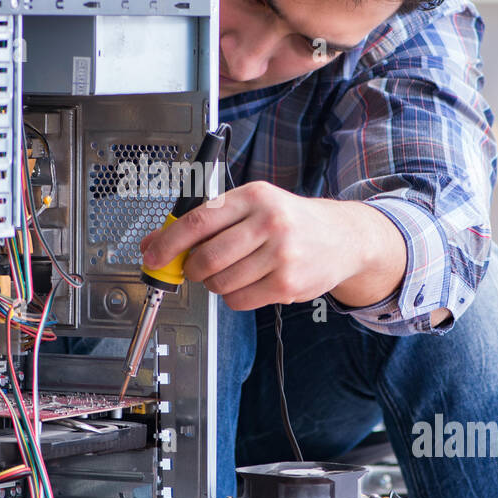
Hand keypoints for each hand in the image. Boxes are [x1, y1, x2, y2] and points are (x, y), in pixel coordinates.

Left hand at [138, 182, 407, 312]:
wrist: (343, 238)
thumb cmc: (291, 220)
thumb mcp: (251, 206)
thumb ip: (204, 221)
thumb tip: (155, 242)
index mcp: (253, 196)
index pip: (197, 221)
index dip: (168, 243)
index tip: (153, 255)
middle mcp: (269, 222)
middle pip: (206, 257)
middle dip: (192, 269)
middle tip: (195, 268)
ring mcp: (281, 255)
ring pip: (220, 283)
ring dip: (215, 284)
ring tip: (230, 272)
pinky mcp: (288, 284)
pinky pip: (238, 300)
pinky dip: (233, 297)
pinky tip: (248, 282)